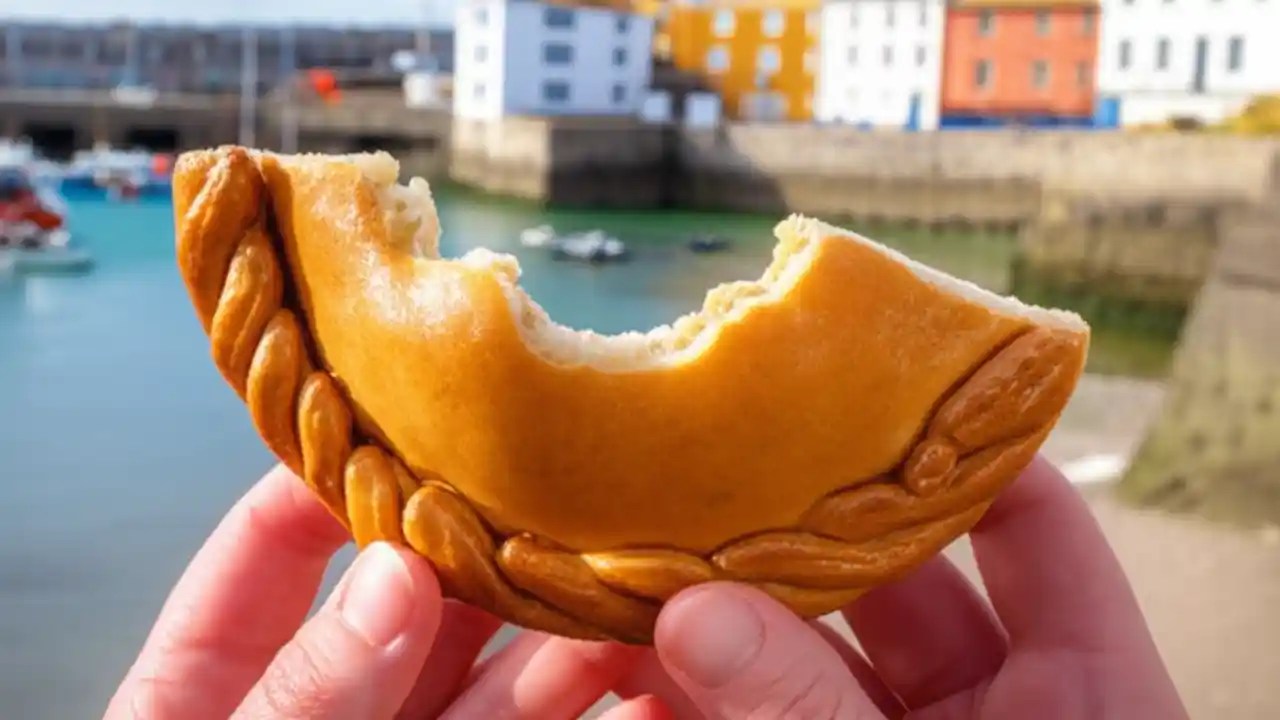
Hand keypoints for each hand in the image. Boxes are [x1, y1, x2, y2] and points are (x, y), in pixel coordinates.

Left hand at [104, 465, 665, 719]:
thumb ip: (303, 704)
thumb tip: (390, 580)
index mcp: (206, 705)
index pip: (262, 564)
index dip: (323, 483)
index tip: (401, 421)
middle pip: (408, 612)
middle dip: (489, 552)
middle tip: (569, 496)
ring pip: (496, 687)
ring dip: (566, 634)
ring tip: (638, 585)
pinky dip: (604, 719)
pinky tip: (656, 688)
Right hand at [614, 456, 1188, 718]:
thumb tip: (691, 612)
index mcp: (1085, 694)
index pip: (1031, 526)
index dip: (964, 440)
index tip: (869, 369)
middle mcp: (993, 718)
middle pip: (891, 583)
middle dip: (793, 532)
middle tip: (700, 469)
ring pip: (804, 663)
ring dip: (723, 622)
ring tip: (635, 565)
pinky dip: (696, 709)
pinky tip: (627, 685)